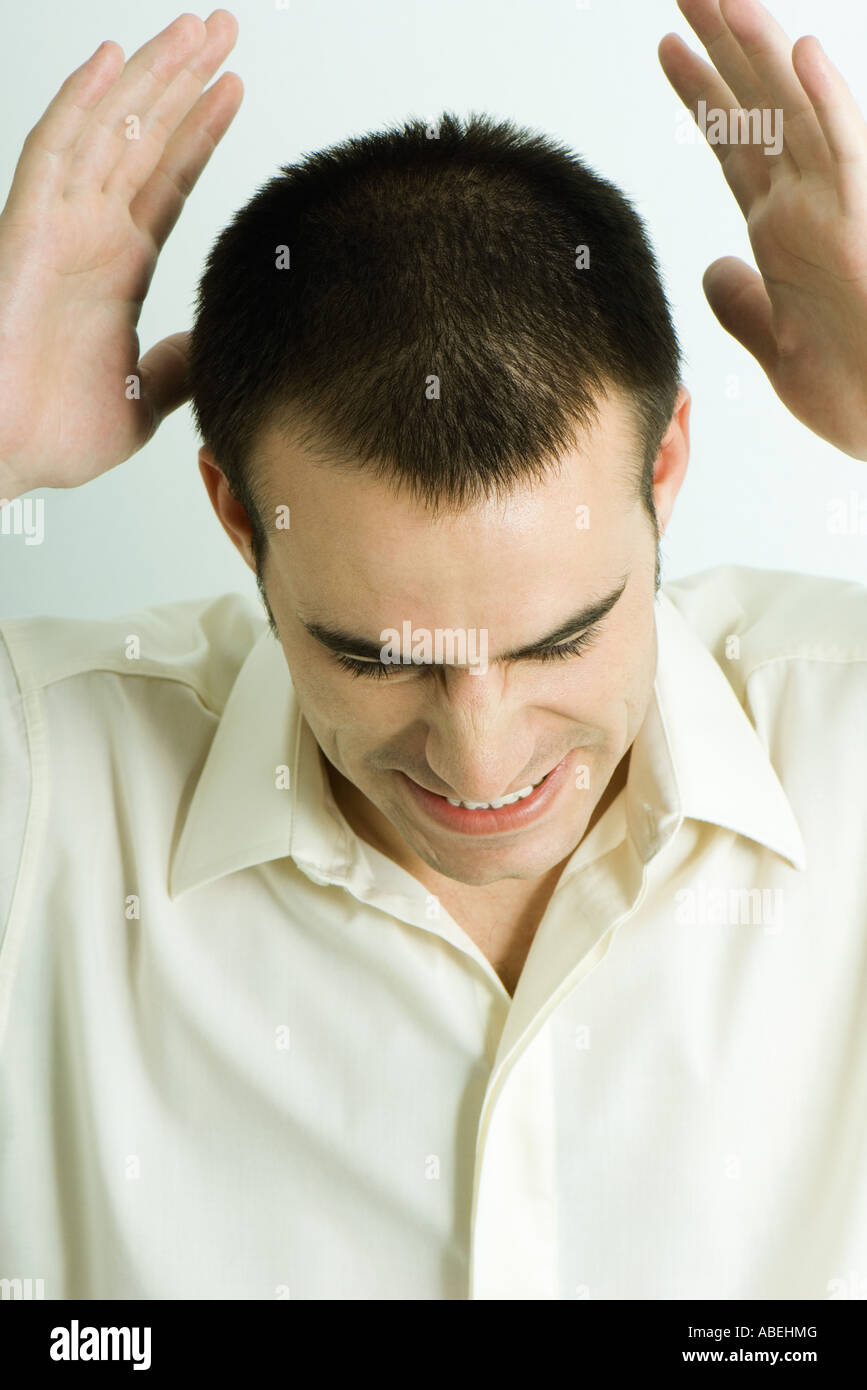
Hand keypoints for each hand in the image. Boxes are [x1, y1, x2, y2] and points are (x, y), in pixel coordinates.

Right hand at [0, 10, 241, 499]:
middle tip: (223, 29)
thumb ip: (178, 362)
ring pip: (108, 130)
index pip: (166, 179)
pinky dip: (80, 106)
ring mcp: (57, 228)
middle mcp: (89, 235)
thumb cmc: (54, 433)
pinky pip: (53, 154)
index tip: (234, 87)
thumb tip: (209, 340)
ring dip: (149, 77)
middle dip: (183, 81)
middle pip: (143, 137)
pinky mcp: (26, 233)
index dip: (199, 131)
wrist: (5, 459)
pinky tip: (111, 63)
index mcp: (118, 265)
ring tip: (194, 30)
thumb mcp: (146, 395)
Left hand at [659, 0, 866, 460]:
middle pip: (755, 111)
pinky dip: (826, 103)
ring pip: (796, 114)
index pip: (736, 145)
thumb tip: (711, 267)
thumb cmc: (858, 392)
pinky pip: (845, 154)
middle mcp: (808, 208)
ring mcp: (838, 211)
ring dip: (762, 51)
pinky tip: (803, 53)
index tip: (670, 46)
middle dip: (720, 48)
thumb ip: (742, 305)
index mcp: (783, 233)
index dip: (703, 94)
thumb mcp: (777, 346)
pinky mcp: (864, 226)